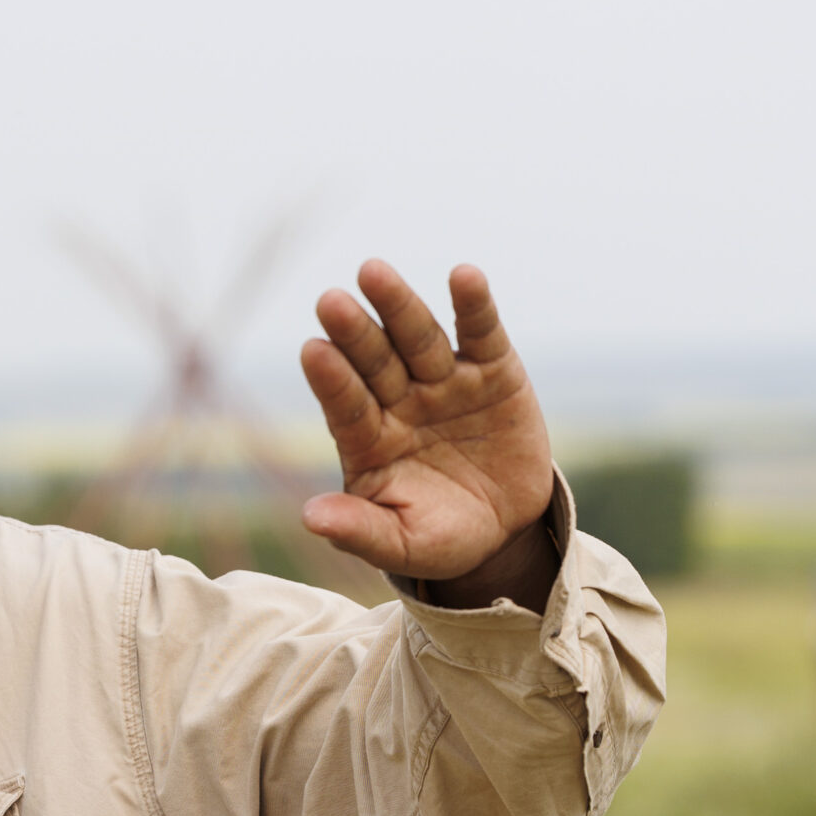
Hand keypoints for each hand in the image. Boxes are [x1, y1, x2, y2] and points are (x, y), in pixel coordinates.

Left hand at [299, 260, 557, 606]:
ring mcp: (445, 382)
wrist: (505, 530)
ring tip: (373, 272)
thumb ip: (359, 529)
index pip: (345, 407)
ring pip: (418, 338)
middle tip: (329, 301)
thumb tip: (310, 519)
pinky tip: (464, 276)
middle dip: (355, 332)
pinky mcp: (492, 371)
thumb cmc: (440, 537)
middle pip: (374, 361)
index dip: (331, 381)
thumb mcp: (401, 543)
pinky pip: (481, 334)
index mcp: (369, 441)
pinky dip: (474, 305)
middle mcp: (400, 402)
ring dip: (398, 305)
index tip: (312, 351)